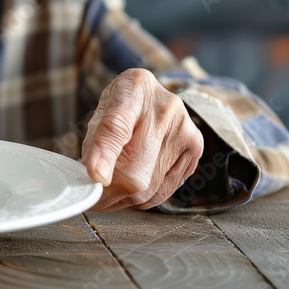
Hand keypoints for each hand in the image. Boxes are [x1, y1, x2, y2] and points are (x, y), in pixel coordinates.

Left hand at [80, 68, 202, 210]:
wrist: (154, 93)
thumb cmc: (122, 104)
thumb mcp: (101, 112)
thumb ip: (95, 143)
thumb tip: (93, 180)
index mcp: (132, 89)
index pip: (116, 125)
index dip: (104, 153)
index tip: (96, 177)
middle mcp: (165, 108)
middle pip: (135, 169)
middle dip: (108, 193)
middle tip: (92, 198)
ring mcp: (184, 128)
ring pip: (150, 186)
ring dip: (124, 198)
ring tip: (108, 194)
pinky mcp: (196, 147)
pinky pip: (166, 189)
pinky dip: (145, 197)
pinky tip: (132, 189)